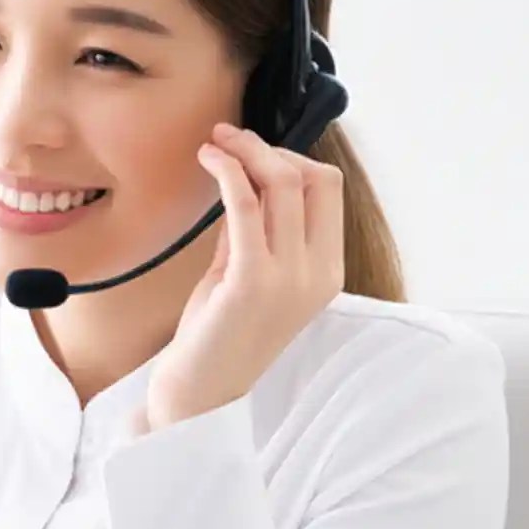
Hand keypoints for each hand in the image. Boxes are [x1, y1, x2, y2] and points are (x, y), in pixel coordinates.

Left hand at [141, 122, 345, 432]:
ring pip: (282, 183)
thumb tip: (241, 178)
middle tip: (227, 135)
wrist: (200, 392)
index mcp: (326, 271)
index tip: (251, 150)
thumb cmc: (217, 333)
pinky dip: (228, 171)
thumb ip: (251, 231)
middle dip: (268, 146)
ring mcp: (289, 277)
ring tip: (213, 141)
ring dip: (245, 151)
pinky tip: (208, 159)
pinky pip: (247, 204)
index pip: (329, 189)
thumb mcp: (242, 273)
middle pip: (312, 177)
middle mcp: (317, 272)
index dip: (291, 157)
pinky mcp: (251, 279)